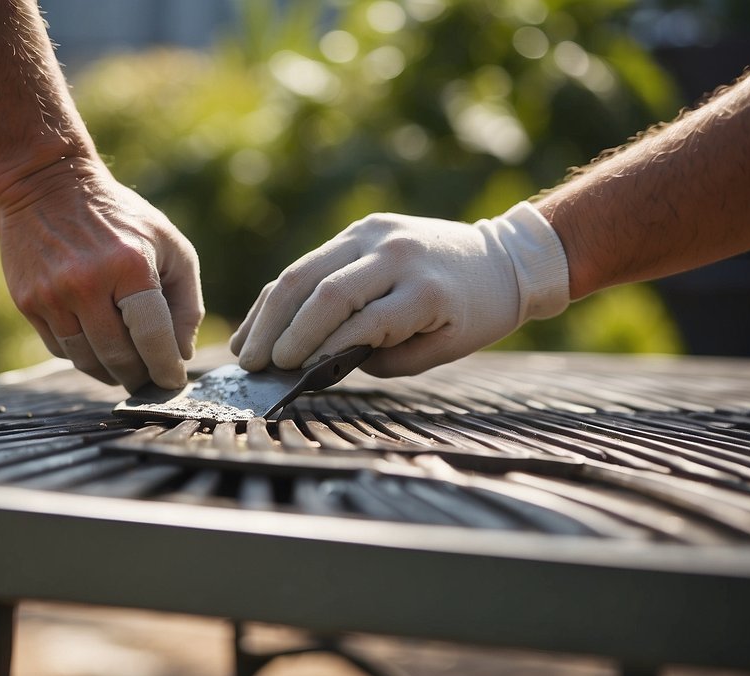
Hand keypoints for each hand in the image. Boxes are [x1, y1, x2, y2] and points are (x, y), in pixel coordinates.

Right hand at [0, 157, 202, 390]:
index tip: (174, 382)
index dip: (166, 368)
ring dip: (110, 374)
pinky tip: (96, 346)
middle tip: (151, 381)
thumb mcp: (169, 244)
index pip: (153, 337)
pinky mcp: (28, 302)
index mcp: (131, 267)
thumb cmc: (120, 217)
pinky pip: (60, 349)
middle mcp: (87, 284)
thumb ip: (185, 300)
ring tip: (126, 370)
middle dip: (140, 376)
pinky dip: (82, 356)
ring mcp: (52, 295)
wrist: (46, 184)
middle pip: (118, 357)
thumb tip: (181, 353)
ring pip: (87, 360)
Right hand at [231, 202, 568, 376]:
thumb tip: (324, 364)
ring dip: (269, 313)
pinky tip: (260, 321)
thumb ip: (386, 357)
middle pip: (322, 291)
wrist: (504, 258)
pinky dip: (282, 293)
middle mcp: (396, 253)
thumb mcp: (442, 348)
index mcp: (425, 289)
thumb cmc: (475, 314)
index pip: (360, 320)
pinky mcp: (362, 228)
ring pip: (305, 270)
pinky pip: (312, 261)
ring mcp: (375, 233)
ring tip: (245, 348)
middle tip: (257, 366)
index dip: (320, 349)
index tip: (291, 373)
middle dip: (283, 333)